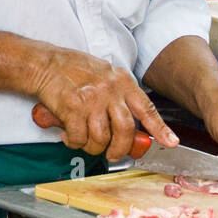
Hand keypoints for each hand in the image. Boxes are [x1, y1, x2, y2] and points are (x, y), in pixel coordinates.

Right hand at [26, 46, 178, 159]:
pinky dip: (75, 142)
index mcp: (122, 81)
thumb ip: (119, 94)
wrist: (45, 64)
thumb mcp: (105, 74)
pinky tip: (70, 136)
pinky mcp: (73, 109)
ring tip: (86, 141)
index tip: (171, 142)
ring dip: (93, 147)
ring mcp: (91, 100)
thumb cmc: (73, 69)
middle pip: (125, 130)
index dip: (160, 128)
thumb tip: (130, 121)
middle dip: (120, 149)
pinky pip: (80, 138)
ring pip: (101, 138)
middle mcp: (110, 90)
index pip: (146, 108)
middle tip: (113, 154)